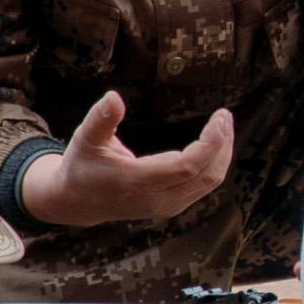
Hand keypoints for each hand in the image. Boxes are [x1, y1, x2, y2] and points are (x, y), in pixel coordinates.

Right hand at [19, 93, 233, 229]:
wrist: (78, 201)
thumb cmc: (83, 165)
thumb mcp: (86, 138)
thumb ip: (101, 118)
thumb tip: (113, 97)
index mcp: (139, 182)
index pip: (188, 166)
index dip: (210, 143)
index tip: (220, 117)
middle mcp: (158, 198)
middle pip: (207, 175)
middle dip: (222, 144)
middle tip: (225, 116)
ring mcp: (167, 206)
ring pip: (209, 182)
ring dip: (222, 154)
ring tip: (224, 126)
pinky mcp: (172, 205)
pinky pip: (203, 186)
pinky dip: (215, 164)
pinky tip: (215, 144)